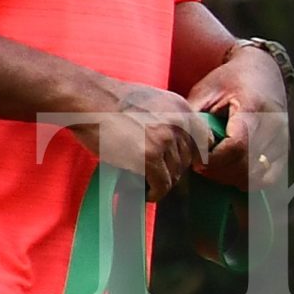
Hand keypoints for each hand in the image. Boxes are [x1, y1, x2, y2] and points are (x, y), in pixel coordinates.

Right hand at [72, 82, 214, 200]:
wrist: (89, 100)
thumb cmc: (111, 100)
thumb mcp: (152, 100)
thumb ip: (169, 118)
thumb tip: (175, 142)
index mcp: (181, 108)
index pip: (205, 139)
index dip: (196, 155)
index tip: (187, 164)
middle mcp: (179, 124)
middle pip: (187, 159)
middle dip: (173, 169)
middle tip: (157, 175)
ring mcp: (166, 140)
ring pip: (175, 174)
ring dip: (162, 182)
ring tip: (148, 184)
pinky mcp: (150, 157)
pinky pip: (162, 185)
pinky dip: (156, 193)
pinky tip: (147, 193)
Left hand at [185, 44, 289, 189]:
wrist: (263, 70)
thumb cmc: (229, 80)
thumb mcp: (205, 91)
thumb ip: (194, 119)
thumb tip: (183, 149)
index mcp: (252, 108)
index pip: (237, 146)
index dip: (214, 161)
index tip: (197, 160)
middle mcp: (273, 126)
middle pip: (247, 166)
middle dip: (219, 172)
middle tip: (201, 166)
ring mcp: (282, 139)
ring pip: (258, 176)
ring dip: (233, 178)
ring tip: (216, 167)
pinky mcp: (284, 149)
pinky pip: (270, 178)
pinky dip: (250, 180)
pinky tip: (233, 172)